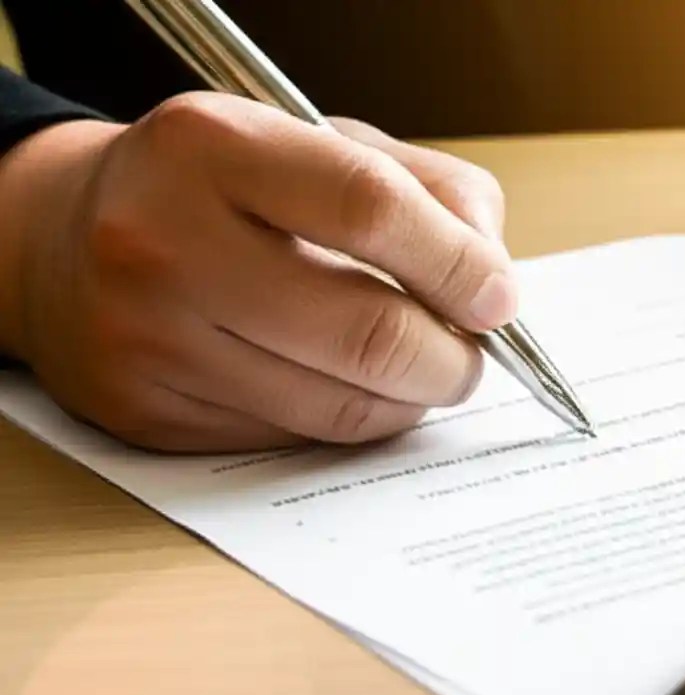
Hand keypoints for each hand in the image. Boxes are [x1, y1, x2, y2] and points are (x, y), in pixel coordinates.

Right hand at [0, 92, 512, 451]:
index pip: (372, 209)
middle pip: (366, 332)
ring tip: (420, 369)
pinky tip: (352, 388)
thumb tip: (494, 281)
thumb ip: (430, 191)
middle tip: (468, 354)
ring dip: (410, 399)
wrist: (68, 242)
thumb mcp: (320, 145)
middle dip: (451, 358)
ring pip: (339, 408)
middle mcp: (163, 242)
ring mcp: (148, 339)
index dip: (459, 265)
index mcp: (212, 147)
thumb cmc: (223, 188)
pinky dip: (350, 422)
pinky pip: (294, 440)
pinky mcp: (148, 416)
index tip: (498, 298)